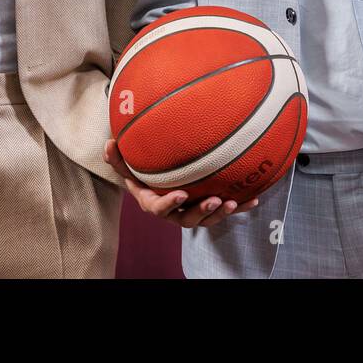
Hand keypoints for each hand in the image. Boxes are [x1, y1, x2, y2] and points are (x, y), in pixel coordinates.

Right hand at [102, 138, 258, 227]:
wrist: (158, 180)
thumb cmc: (141, 172)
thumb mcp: (127, 166)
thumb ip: (117, 158)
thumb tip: (109, 143)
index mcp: (153, 202)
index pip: (158, 208)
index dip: (169, 204)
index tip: (180, 194)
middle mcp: (174, 211)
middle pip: (187, 219)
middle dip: (201, 212)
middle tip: (214, 200)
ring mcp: (191, 211)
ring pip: (206, 218)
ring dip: (219, 213)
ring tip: (231, 202)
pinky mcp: (207, 208)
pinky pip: (223, 209)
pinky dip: (239, 207)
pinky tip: (254, 199)